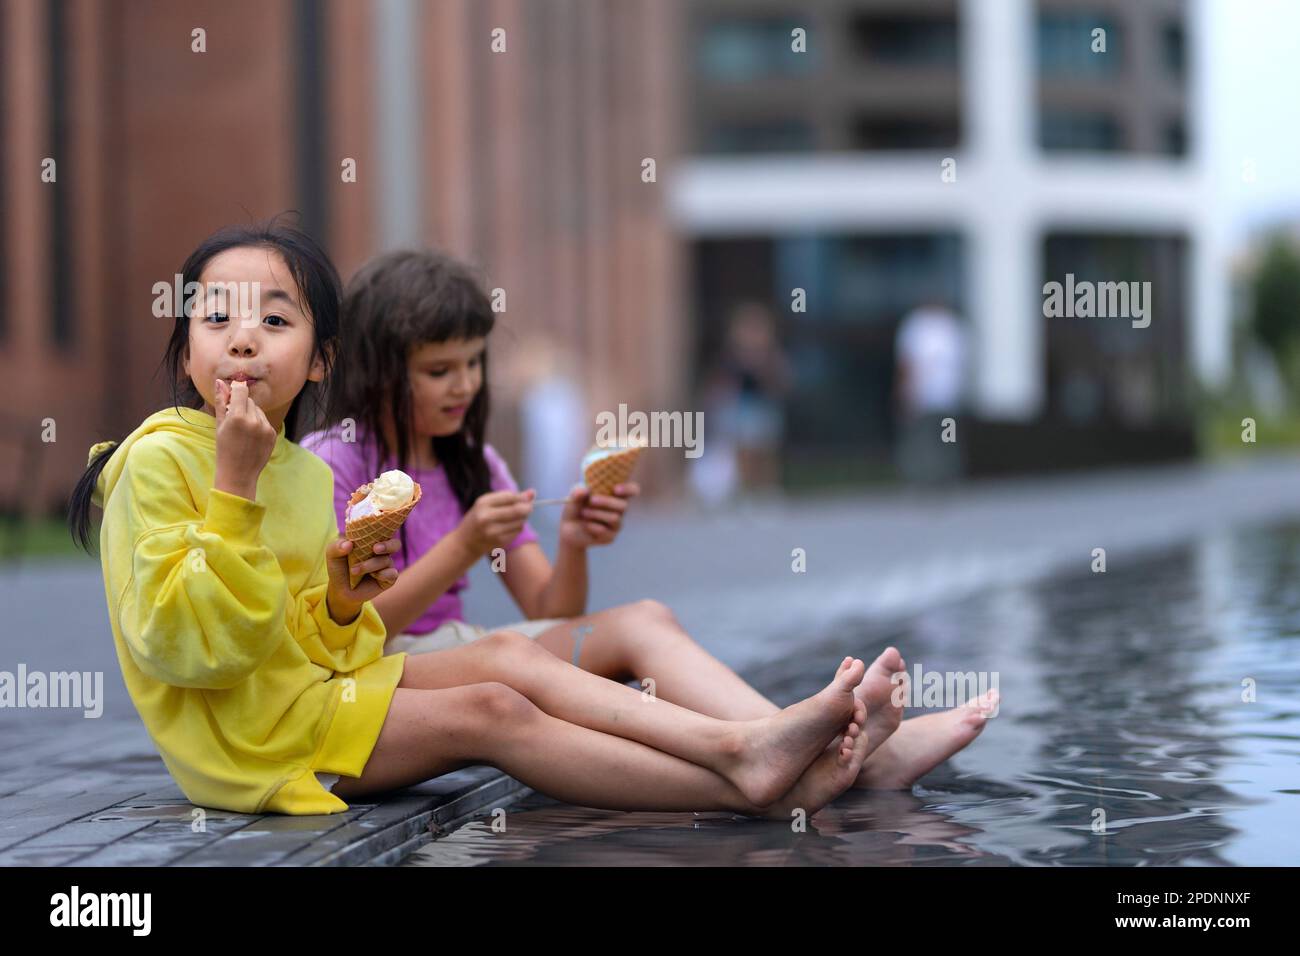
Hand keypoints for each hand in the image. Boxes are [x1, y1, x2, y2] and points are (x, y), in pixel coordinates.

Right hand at [212, 378, 277, 500]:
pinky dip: (258, 425)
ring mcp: (265, 428)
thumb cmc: (224, 448)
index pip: (241, 390)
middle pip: (249, 400)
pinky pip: (265, 421)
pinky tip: (251, 437)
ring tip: (242, 432)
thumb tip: (220, 381)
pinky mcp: (273, 434)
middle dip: (241, 406)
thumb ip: (221, 401)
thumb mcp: (219, 425)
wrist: (238, 473)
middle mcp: (254, 421)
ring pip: (258, 410)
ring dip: (250, 415)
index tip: (232, 395)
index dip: (236, 390)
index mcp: (238, 417)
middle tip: (233, 422)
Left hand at [324, 534, 399, 623]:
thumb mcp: (332, 555)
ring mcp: (386, 566)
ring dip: (370, 565)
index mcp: (371, 542)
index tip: (377, 529)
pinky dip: (383, 574)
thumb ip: (337, 546)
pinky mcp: (388, 579)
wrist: (340, 590)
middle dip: (388, 545)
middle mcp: (382, 553)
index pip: (384, 531)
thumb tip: (349, 544)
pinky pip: (392, 574)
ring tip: (354, 570)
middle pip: (395, 544)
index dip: (385, 529)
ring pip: (386, 561)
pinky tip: (373, 576)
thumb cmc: (339, 568)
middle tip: (375, 549)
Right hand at [455, 489, 535, 555]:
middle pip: (518, 509)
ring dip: (522, 518)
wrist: (464, 543)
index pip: (510, 496)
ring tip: (514, 518)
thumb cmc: (477, 519)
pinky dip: (518, 527)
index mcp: (483, 503)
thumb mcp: (487, 504)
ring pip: (520, 521)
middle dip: (527, 507)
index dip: (521, 497)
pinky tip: (510, 527)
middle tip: (528, 507)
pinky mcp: (499, 541)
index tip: (525, 498)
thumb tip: (533, 492)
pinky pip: (517, 531)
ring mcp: (493, 531)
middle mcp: (486, 517)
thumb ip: (509, 497)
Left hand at [559, 481, 638, 548]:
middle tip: (591, 500)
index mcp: (615, 496)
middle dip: (607, 502)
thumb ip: (577, 492)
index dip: (629, 489)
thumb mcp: (573, 498)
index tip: (616, 489)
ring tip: (584, 513)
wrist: (569, 530)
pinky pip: (604, 531)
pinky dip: (592, 526)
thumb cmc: (575, 509)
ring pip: (615, 518)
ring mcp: (616, 525)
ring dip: (596, 514)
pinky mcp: (610, 537)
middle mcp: (619, 510)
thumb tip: (585, 489)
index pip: (632, 491)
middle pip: (624, 506)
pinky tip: (586, 525)